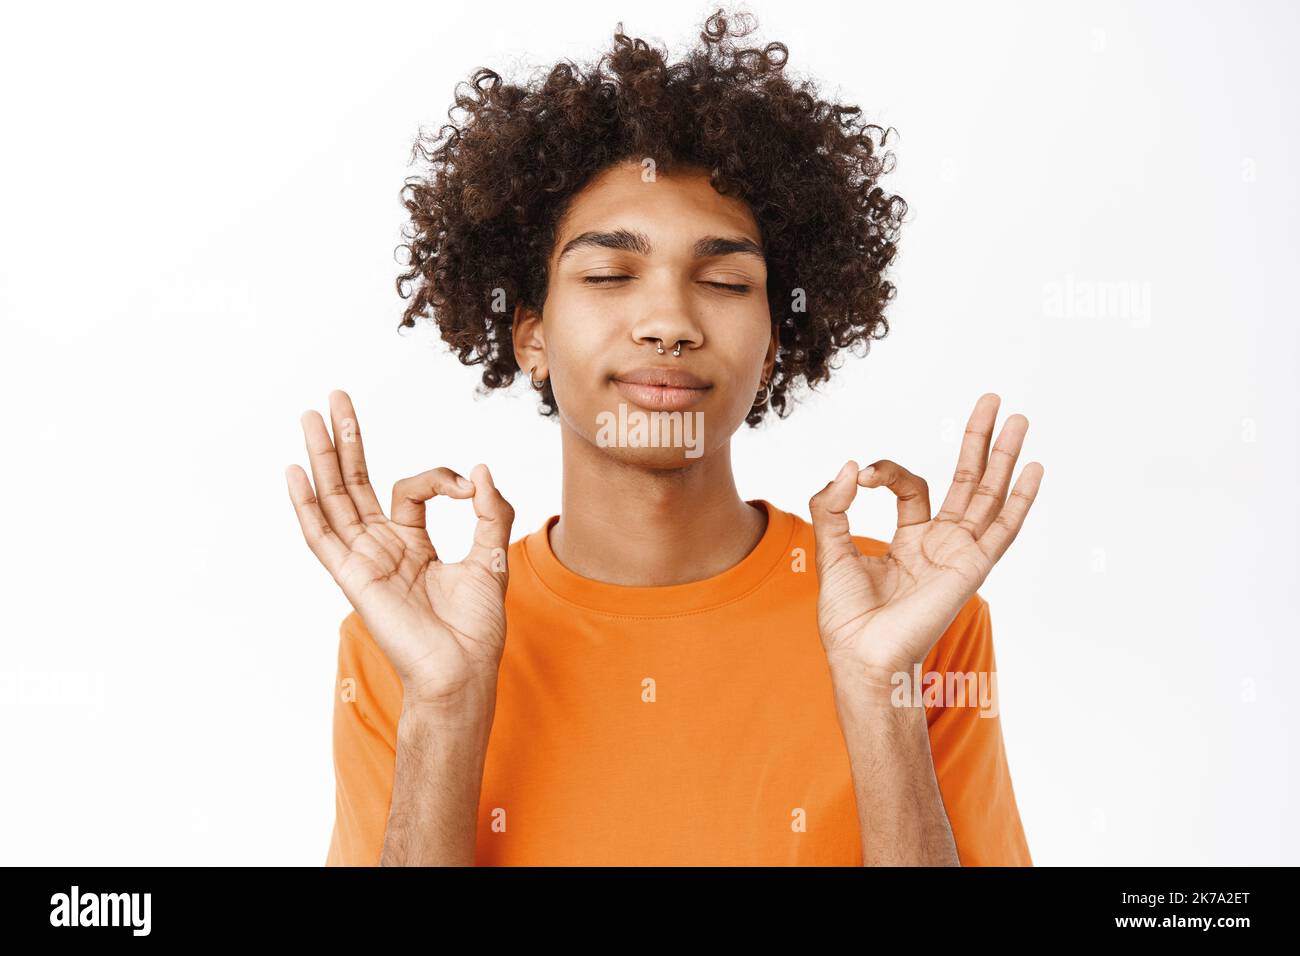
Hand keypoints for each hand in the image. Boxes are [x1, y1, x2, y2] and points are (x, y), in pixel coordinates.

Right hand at [285, 390, 514, 709]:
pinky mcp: (352, 577)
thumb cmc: (476, 625)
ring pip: (334, 499)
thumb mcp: (492, 556)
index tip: (468, 488)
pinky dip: (306, 505)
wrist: (463, 669)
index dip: (440, 478)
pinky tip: (295, 471)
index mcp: (411, 542)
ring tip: (310, 416)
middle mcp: (381, 547)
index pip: (411, 489)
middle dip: (346, 440)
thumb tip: (481, 469)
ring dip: (322, 457)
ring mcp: (363, 560)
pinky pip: (321, 537)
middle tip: (334, 397)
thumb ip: (491, 512)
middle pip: (354, 483)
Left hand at [808, 393, 1042, 691]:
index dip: (887, 471)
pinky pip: (1002, 529)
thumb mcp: (830, 550)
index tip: (861, 475)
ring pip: (989, 496)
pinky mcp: (970, 567)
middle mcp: (940, 544)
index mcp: (909, 541)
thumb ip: (833, 506)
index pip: (911, 487)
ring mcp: (959, 554)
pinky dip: (1020, 500)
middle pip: (967, 481)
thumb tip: (849, 466)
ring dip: (1005, 457)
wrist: (861, 655)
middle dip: (979, 441)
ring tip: (1018, 418)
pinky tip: (1034, 470)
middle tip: (993, 401)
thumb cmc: (847, 617)